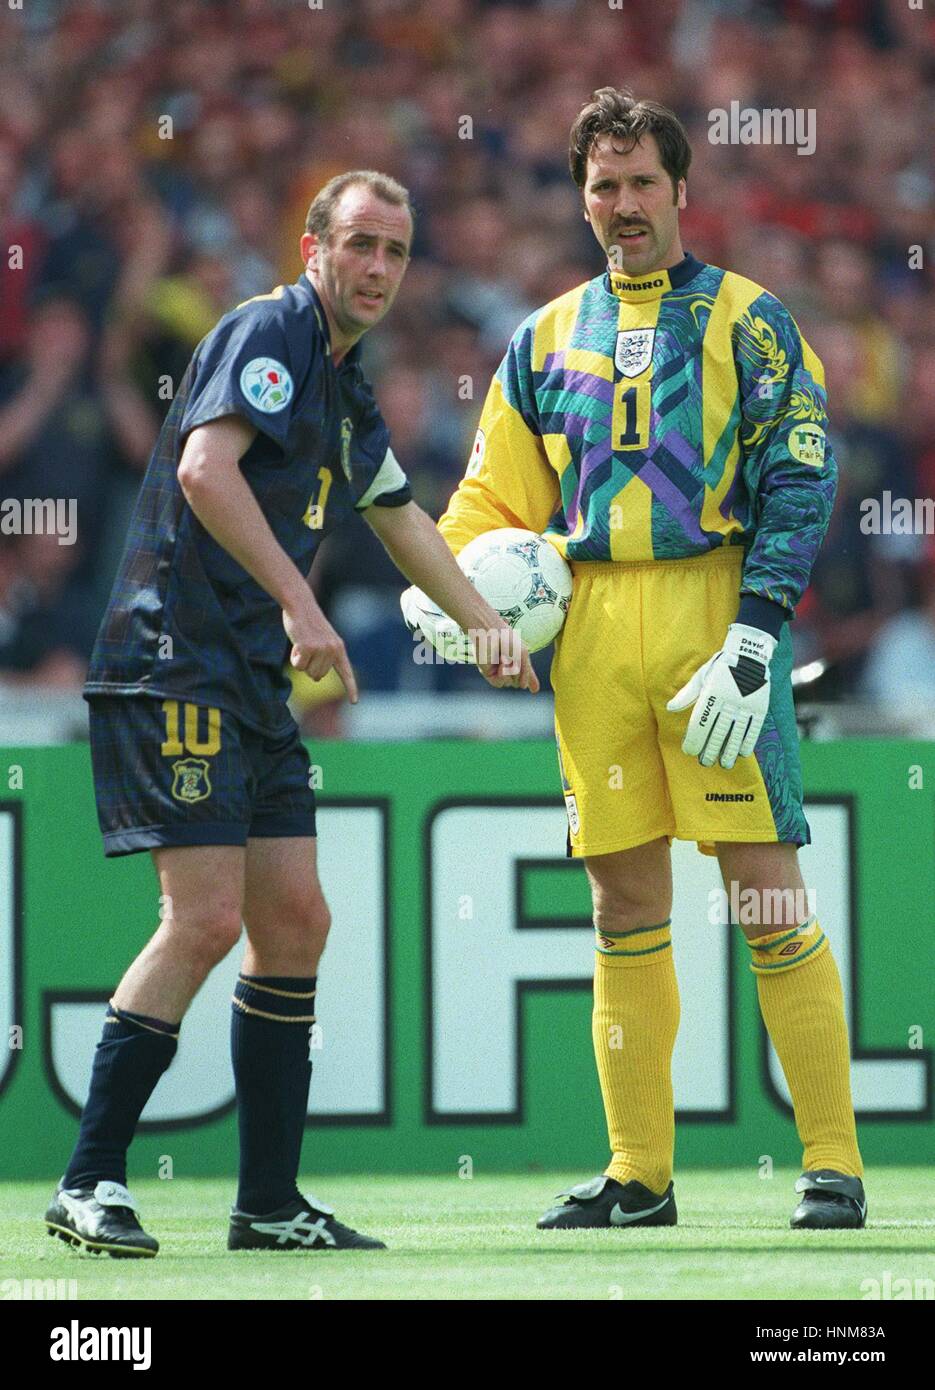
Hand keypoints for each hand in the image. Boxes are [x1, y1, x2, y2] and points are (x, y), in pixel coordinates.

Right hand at [283, 596, 358, 703]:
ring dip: (301, 662)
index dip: (350, 688)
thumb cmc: (309, 624)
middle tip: (307, 647)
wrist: (300, 605)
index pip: (346, 673)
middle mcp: (333, 650)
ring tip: (303, 644)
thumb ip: (325, 658)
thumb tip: (317, 678)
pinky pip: (299, 666)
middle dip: (309, 666)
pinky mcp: (308, 648)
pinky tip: (296, 644)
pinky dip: (294, 658)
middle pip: (317, 676)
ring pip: (308, 672)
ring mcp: (321, 649)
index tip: (354, 702)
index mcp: (339, 649)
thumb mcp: (323, 640)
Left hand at [476, 625, 539, 692]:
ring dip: (510, 671)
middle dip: (519, 671)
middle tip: (511, 657)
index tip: (534, 690)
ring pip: (511, 683)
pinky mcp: (489, 674)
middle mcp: (508, 667)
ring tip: (504, 657)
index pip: (525, 673)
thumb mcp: (523, 654)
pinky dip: (503, 676)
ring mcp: (498, 671)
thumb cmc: (505, 640)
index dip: (530, 681)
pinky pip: (501, 684)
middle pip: (520, 681)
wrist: (489, 635)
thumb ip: (527, 672)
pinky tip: (500, 666)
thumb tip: (523, 687)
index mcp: (517, 659)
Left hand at [666, 623, 775, 767]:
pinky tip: (742, 753)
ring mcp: (745, 704)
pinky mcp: (760, 706)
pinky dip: (748, 742)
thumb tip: (670, 708)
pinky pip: (754, 728)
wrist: (749, 653)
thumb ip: (686, 695)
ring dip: (729, 751)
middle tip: (704, 762)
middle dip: (710, 749)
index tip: (689, 751)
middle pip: (717, 731)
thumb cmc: (720, 666)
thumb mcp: (701, 676)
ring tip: (724, 764)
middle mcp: (728, 701)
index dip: (694, 739)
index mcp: (711, 694)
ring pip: (736, 733)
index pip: (700, 722)